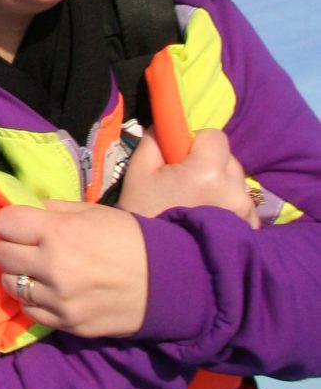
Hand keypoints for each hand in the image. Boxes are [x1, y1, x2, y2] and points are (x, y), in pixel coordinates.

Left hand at [0, 200, 148, 336]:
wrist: (166, 282)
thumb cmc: (129, 239)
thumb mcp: (93, 212)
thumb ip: (54, 209)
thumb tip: (24, 208)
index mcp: (59, 232)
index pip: (4, 223)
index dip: (8, 222)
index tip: (17, 224)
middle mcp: (53, 266)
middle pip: (1, 255)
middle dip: (9, 247)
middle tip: (24, 247)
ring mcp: (58, 299)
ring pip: (10, 285)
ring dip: (19, 275)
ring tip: (36, 270)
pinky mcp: (66, 323)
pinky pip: (30, 310)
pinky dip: (34, 300)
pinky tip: (49, 291)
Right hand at [118, 126, 259, 226]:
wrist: (150, 262)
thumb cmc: (143, 212)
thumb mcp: (139, 170)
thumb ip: (156, 139)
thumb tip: (167, 126)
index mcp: (209, 172)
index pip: (216, 136)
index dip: (197, 143)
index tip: (181, 159)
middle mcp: (234, 190)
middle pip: (228, 160)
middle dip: (210, 164)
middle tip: (186, 184)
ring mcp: (245, 212)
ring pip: (237, 182)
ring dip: (221, 186)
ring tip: (198, 204)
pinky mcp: (250, 229)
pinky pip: (244, 205)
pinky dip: (231, 206)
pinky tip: (211, 218)